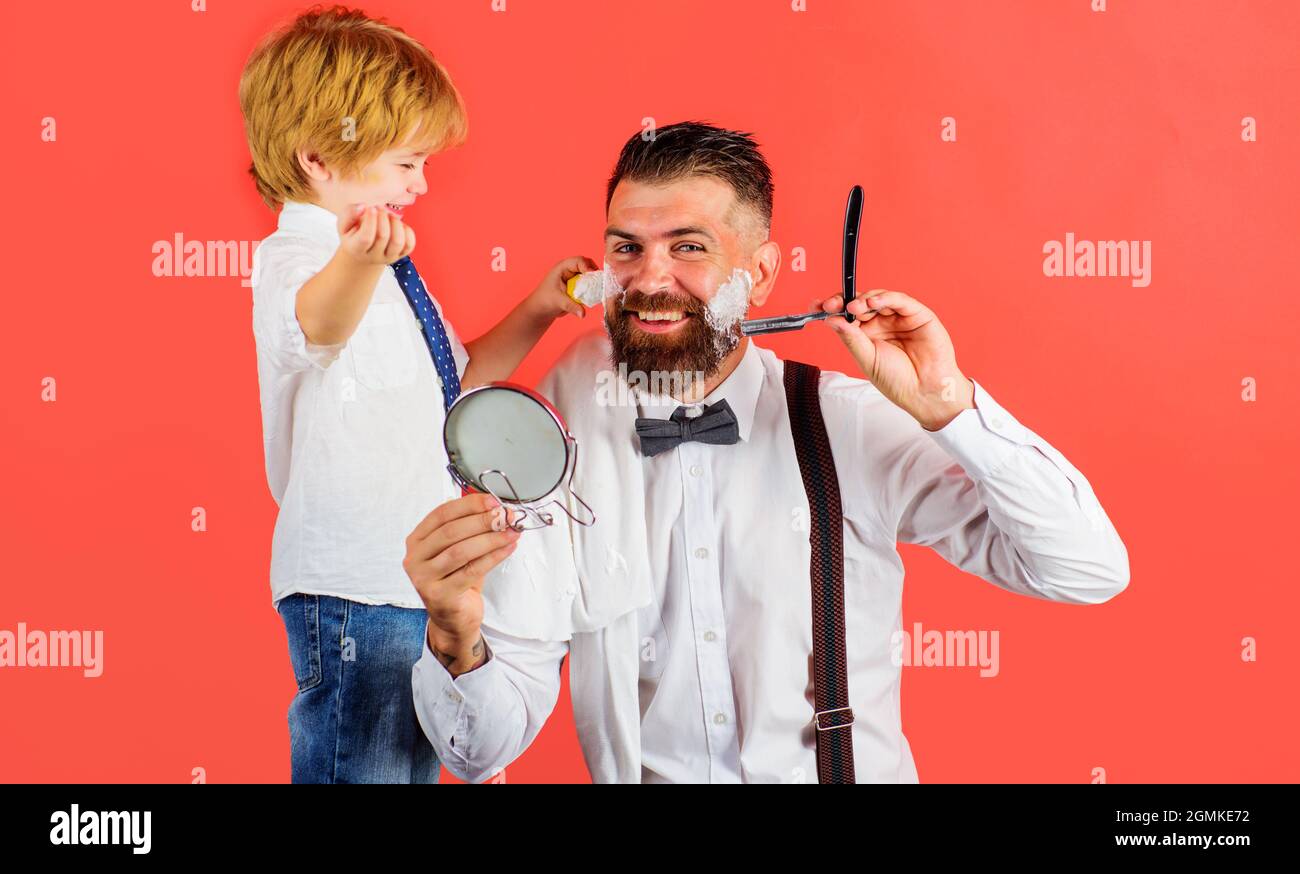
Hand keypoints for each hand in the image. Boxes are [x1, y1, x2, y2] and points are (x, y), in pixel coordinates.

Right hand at [337, 204, 415, 265]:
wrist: (363, 251)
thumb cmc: (353, 234)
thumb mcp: (344, 223)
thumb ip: (350, 213)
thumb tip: (363, 207)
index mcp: (356, 249)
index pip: (366, 238)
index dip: (370, 220)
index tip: (371, 208)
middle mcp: (373, 257)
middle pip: (383, 237)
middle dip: (382, 217)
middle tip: (379, 208)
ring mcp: (389, 257)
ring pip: (398, 242)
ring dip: (395, 223)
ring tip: (388, 215)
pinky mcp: (401, 255)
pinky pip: (410, 244)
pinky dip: (406, 231)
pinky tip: (397, 224)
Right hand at [402, 493, 520, 675]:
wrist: (453, 619)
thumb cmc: (456, 579)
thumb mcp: (459, 548)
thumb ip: (469, 526)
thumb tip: (492, 504)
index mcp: (417, 540)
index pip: (442, 514)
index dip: (469, 505)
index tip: (493, 501)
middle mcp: (414, 558)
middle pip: (451, 531)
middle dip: (482, 521)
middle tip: (506, 516)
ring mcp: (423, 578)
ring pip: (461, 551)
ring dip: (490, 539)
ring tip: (511, 532)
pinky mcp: (439, 595)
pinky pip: (471, 571)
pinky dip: (493, 557)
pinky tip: (507, 549)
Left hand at [525, 256, 598, 320]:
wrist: (541, 310)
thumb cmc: (544, 301)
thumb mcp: (558, 302)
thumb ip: (571, 306)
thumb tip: (583, 313)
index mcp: (562, 268)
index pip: (578, 261)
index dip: (587, 267)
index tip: (593, 277)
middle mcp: (570, 271)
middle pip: (587, 265)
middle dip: (594, 273)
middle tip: (599, 283)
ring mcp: (574, 278)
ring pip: (590, 275)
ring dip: (595, 281)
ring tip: (599, 290)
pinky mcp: (578, 287)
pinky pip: (589, 285)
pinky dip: (593, 289)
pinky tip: (595, 296)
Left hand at [812, 289, 974, 430]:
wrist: (925, 392)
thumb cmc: (898, 381)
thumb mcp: (867, 359)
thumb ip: (851, 338)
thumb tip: (830, 320)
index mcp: (867, 335)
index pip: (846, 315)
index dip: (833, 308)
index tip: (816, 306)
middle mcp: (882, 323)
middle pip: (860, 303)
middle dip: (844, 301)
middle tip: (832, 305)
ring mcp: (899, 317)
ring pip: (878, 298)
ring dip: (863, 299)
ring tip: (853, 307)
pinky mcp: (918, 314)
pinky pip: (900, 300)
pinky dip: (886, 297)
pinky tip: (873, 302)